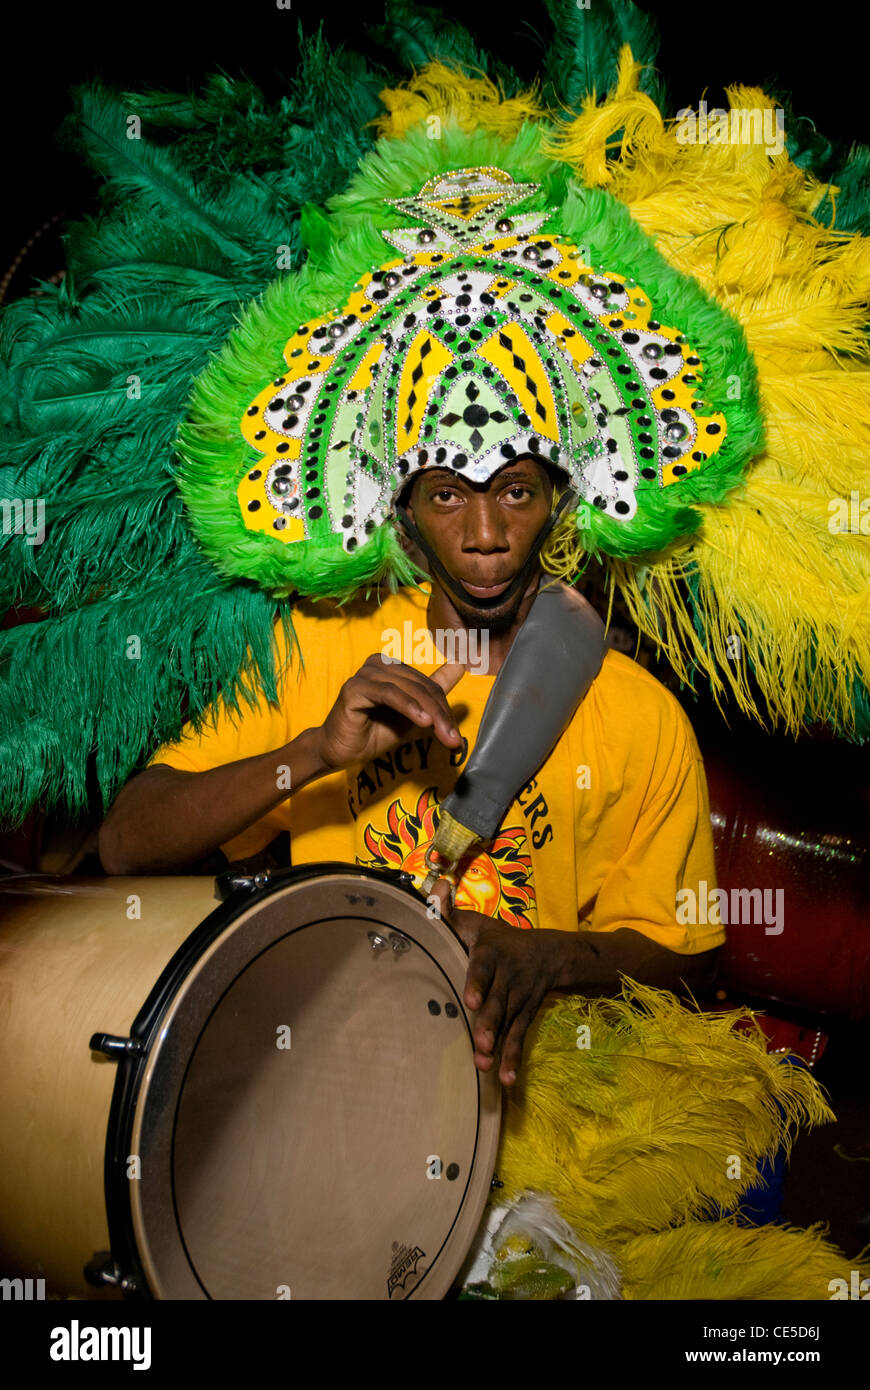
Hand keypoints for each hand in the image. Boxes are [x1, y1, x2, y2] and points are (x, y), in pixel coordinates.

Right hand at [314, 655, 465, 770]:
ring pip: (409, 689)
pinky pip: (389, 694)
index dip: (445, 710)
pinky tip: (422, 721)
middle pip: (422, 687)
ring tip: (441, 733)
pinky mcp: (355, 688)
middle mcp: (379, 664)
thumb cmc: (374, 732)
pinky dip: (408, 707)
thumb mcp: (412, 715)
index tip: (455, 738)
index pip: (429, 685)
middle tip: (452, 739)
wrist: (340, 751)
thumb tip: (461, 664)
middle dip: (441, 714)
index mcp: (392, 667)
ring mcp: (366, 674)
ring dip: (429, 713)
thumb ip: (433, 692)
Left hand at [428, 882, 567, 1086]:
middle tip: (481, 1044)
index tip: (472, 1001)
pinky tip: (505, 1082)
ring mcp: (518, 1000)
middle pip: (499, 1002)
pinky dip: (514, 1060)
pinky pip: (520, 1039)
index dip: (478, 982)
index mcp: (492, 953)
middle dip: (490, 1023)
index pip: (484, 967)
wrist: (548, 953)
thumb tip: (433, 886)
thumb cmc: (499, 938)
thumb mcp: (477, 923)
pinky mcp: (524, 1017)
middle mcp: (508, 977)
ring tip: (486, 1067)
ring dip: (500, 1046)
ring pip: (509, 1023)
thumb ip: (450, 910)